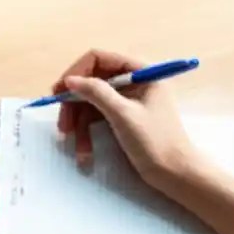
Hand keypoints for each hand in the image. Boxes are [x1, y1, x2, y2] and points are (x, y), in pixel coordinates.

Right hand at [54, 49, 199, 191]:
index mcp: (142, 72)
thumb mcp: (123, 114)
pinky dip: (87, 132)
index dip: (77, 73)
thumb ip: (96, 92)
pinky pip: (98, 117)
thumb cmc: (155, 141)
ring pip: (92, 102)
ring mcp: (128, 100)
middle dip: (75, 103)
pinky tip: (84, 152)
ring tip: (70, 141)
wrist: (175, 174)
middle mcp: (134, 82)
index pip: (101, 59)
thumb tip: (69, 80)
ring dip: (78, 122)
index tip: (59, 92)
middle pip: (93, 82)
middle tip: (62, 123)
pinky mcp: (123, 118)